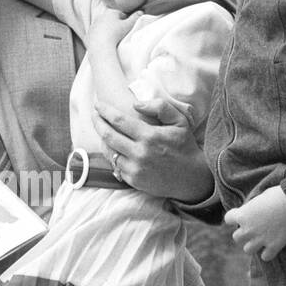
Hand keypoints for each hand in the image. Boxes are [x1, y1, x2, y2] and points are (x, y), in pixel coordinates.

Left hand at [88, 5, 137, 48]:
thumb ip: (135, 18)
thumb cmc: (116, 35)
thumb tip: (141, 11)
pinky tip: (104, 44)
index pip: (120, 14)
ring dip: (107, 32)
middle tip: (121, 34)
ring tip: (113, 40)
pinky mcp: (88, 36)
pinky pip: (96, 36)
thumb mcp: (128, 26)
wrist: (100, 47)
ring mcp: (93, 26)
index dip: (126, 21)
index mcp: (110, 12)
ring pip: (102, 28)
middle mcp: (100, 17)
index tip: (128, 28)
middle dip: (115, 25)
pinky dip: (99, 39)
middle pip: (111, 21)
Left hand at [94, 96, 213, 201]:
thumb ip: (159, 107)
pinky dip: (111, 154)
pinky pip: (115, 165)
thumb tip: (135, 105)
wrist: (191, 177)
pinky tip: (112, 147)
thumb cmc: (184, 145)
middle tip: (94, 114)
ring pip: (109, 151)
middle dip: (98, 122)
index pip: (119, 120)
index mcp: (150, 136)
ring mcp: (135, 168)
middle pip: (108, 135)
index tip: (97, 104)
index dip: (105, 111)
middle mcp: (140, 153)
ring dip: (102, 139)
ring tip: (101, 129)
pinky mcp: (133, 180)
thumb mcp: (179, 121)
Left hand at [223, 187, 285, 259]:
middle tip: (254, 229)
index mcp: (242, 215)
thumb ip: (253, 207)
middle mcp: (248, 229)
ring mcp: (260, 239)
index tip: (243, 216)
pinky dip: (269, 253)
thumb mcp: (260, 197)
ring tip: (262, 239)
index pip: (228, 219)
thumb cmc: (279, 194)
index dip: (235, 217)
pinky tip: (273, 246)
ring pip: (247, 250)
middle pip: (236, 237)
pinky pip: (265, 257)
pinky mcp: (274, 246)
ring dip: (253, 245)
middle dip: (244, 234)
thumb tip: (254, 211)